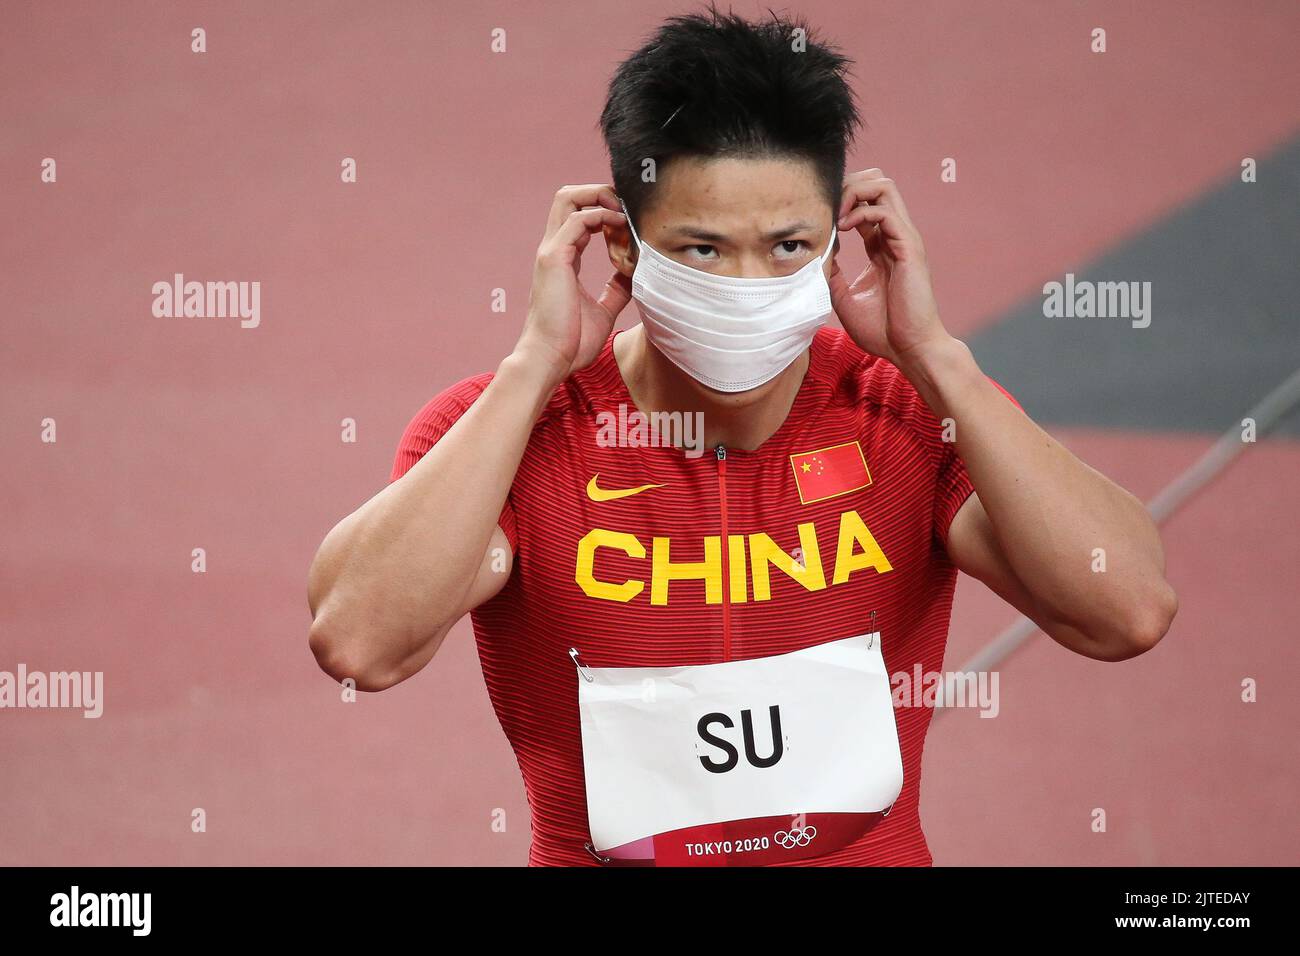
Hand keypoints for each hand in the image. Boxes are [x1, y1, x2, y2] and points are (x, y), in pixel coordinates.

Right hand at [513, 184, 632, 384]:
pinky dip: (603, 216)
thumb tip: (632, 277)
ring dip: (601, 198)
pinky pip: (579, 219)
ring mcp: (551, 251)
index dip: (606, 213)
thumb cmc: (571, 342)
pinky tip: (621, 228)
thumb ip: (615, 291)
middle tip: (626, 211)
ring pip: (569, 198)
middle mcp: (554, 249)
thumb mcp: (603, 311)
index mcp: (562, 259)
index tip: (629, 228)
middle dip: (600, 193)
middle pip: (568, 197)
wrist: (550, 360)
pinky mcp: (555, 258)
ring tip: (624, 215)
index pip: (579, 216)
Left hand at [828, 169, 952, 367]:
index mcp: (881, 246)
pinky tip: (843, 228)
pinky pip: (885, 211)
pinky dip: (860, 212)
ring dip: (854, 191)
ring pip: (884, 186)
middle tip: (827, 206)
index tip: (819, 217)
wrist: (909, 349)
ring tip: (835, 214)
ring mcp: (903, 239)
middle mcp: (894, 236)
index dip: (840, 201)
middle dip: (848, 184)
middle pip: (876, 184)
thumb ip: (831, 274)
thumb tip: (815, 256)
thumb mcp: (844, 298)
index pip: (864, 204)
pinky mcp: (909, 247)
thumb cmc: (883, 330)